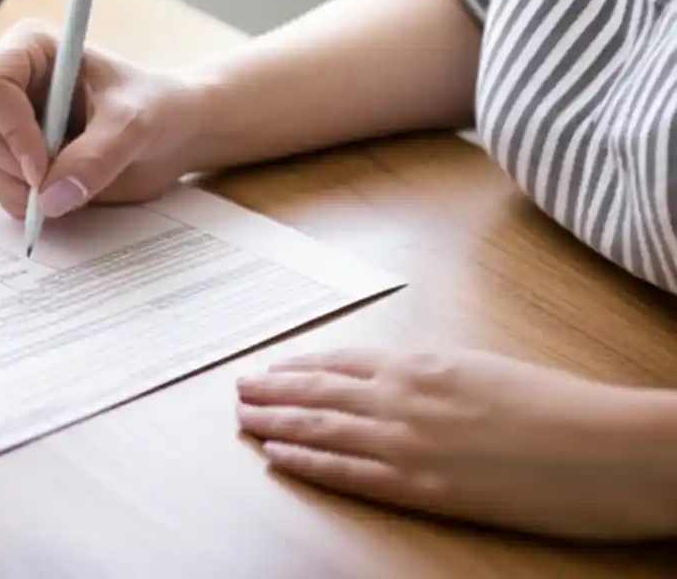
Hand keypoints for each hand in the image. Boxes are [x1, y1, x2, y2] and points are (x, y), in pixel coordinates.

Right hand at [0, 20, 204, 218]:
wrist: (173, 135)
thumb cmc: (157, 109)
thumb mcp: (135, 127)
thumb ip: (96, 158)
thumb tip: (50, 199)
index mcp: (31, 48)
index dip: (10, 129)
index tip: (43, 165)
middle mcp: (9, 80)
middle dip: (13, 164)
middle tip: (59, 184)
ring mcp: (6, 119)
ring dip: (17, 187)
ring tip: (68, 189)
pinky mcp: (12, 155)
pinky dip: (23, 200)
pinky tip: (62, 194)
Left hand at [236, 347, 676, 539]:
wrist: (610, 447)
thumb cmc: (562, 408)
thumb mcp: (487, 370)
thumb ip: (435, 374)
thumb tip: (402, 378)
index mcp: (425, 364)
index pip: (342, 362)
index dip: (300, 366)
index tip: (272, 367)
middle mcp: (405, 397)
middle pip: (320, 392)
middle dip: (274, 391)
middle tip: (239, 390)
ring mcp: (408, 441)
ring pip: (322, 428)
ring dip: (277, 423)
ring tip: (244, 418)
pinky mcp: (421, 486)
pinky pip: (348, 473)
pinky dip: (308, 464)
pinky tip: (279, 459)